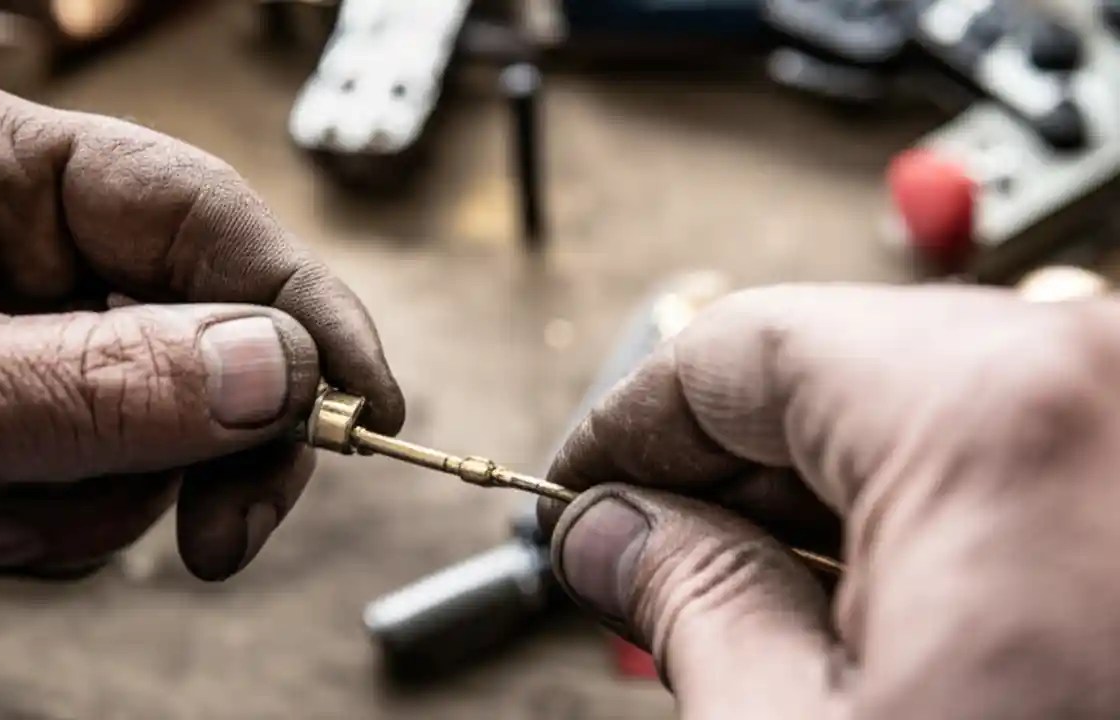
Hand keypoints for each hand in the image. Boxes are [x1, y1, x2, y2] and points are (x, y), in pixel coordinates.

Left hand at [0, 71, 401, 580]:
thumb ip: (92, 384)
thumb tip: (279, 370)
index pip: (196, 214)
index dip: (299, 306)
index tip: (366, 407)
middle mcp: (7, 233)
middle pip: (199, 318)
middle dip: (208, 435)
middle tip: (223, 531)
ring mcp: (10, 326)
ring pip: (164, 406)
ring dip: (124, 495)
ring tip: (16, 536)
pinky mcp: (3, 409)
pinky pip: (107, 462)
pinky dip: (80, 519)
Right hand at [543, 284, 1119, 718]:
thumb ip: (689, 604)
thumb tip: (609, 536)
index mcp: (991, 415)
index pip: (735, 350)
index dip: (628, 423)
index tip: (586, 486)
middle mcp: (1097, 379)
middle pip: (835, 372)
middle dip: (720, 473)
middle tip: (648, 563)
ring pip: (923, 414)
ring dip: (818, 505)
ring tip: (758, 612)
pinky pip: (1014, 457)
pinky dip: (921, 521)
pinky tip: (875, 612)